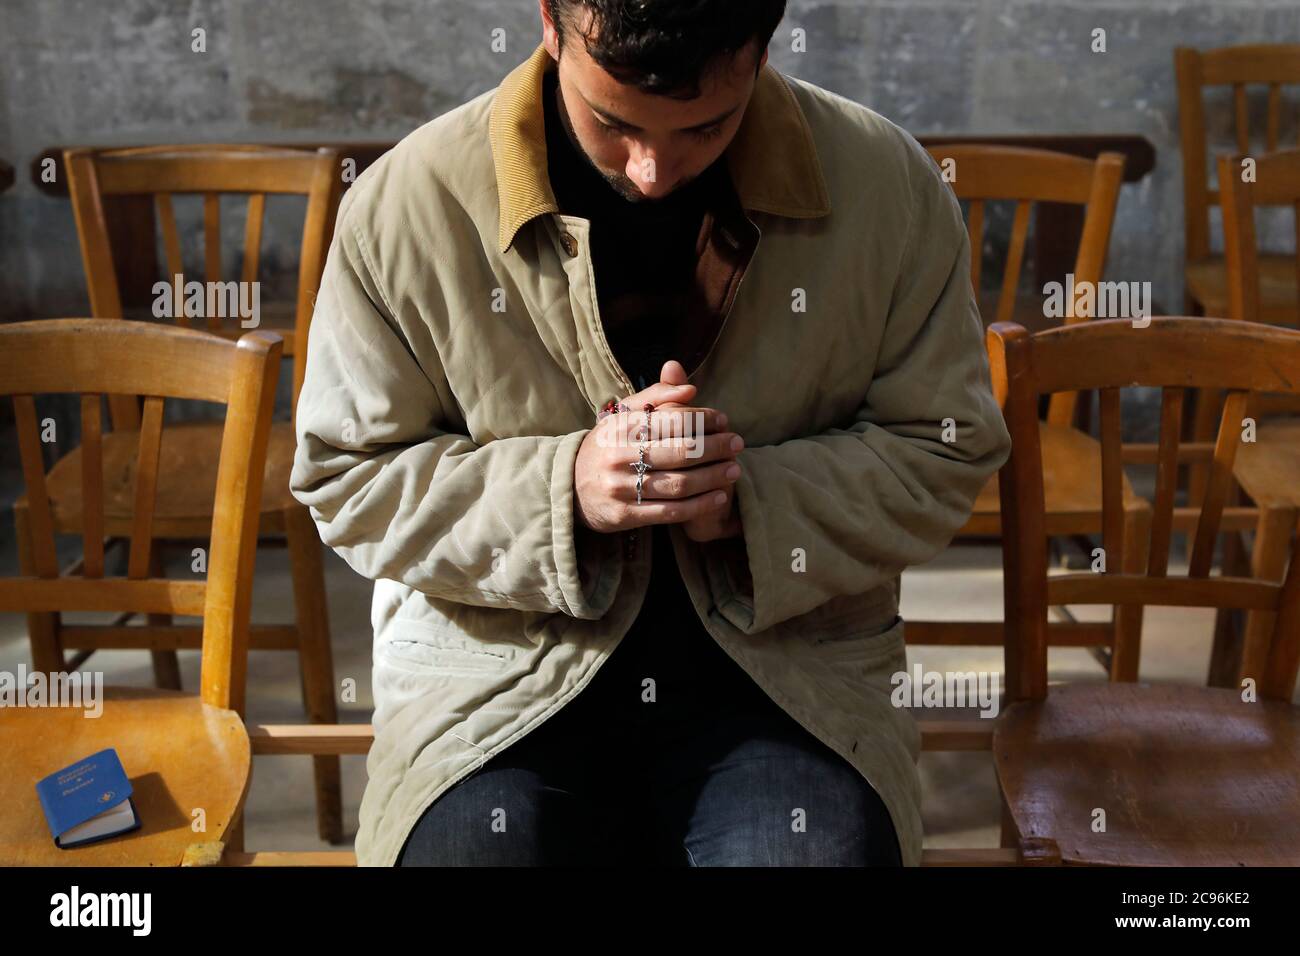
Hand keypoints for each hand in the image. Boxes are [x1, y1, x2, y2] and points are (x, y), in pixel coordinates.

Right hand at [574, 365, 741, 533]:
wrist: (569, 487)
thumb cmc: (607, 446)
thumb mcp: (622, 416)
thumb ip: (655, 396)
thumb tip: (690, 388)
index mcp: (621, 427)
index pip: (673, 420)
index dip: (704, 419)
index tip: (724, 420)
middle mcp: (619, 456)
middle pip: (681, 452)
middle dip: (716, 447)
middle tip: (738, 443)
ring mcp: (621, 488)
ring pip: (679, 484)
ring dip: (713, 477)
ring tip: (735, 469)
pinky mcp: (624, 516)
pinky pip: (670, 512)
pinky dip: (699, 505)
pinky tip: (719, 497)